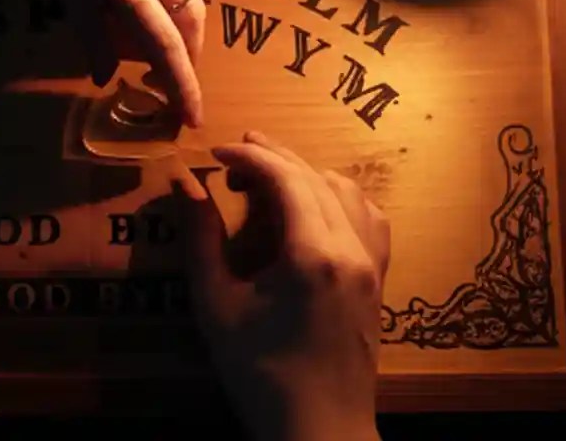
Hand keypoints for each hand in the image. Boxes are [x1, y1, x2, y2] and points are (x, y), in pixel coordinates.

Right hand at [186, 132, 389, 440]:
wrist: (320, 429)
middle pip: (316, 178)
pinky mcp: (379, 280)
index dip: (249, 156)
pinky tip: (316, 207)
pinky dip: (339, 198)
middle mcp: (351, 248)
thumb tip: (185, 184)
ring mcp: (372, 264)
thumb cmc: (259, 373)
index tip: (215, 153)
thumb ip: (201, 239)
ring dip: (306, 174)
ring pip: (346, 191)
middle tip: (235, 154)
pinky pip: (369, 218)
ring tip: (269, 177)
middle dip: (274, 158)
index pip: (285, 178)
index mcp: (313, 253)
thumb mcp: (216, 307)